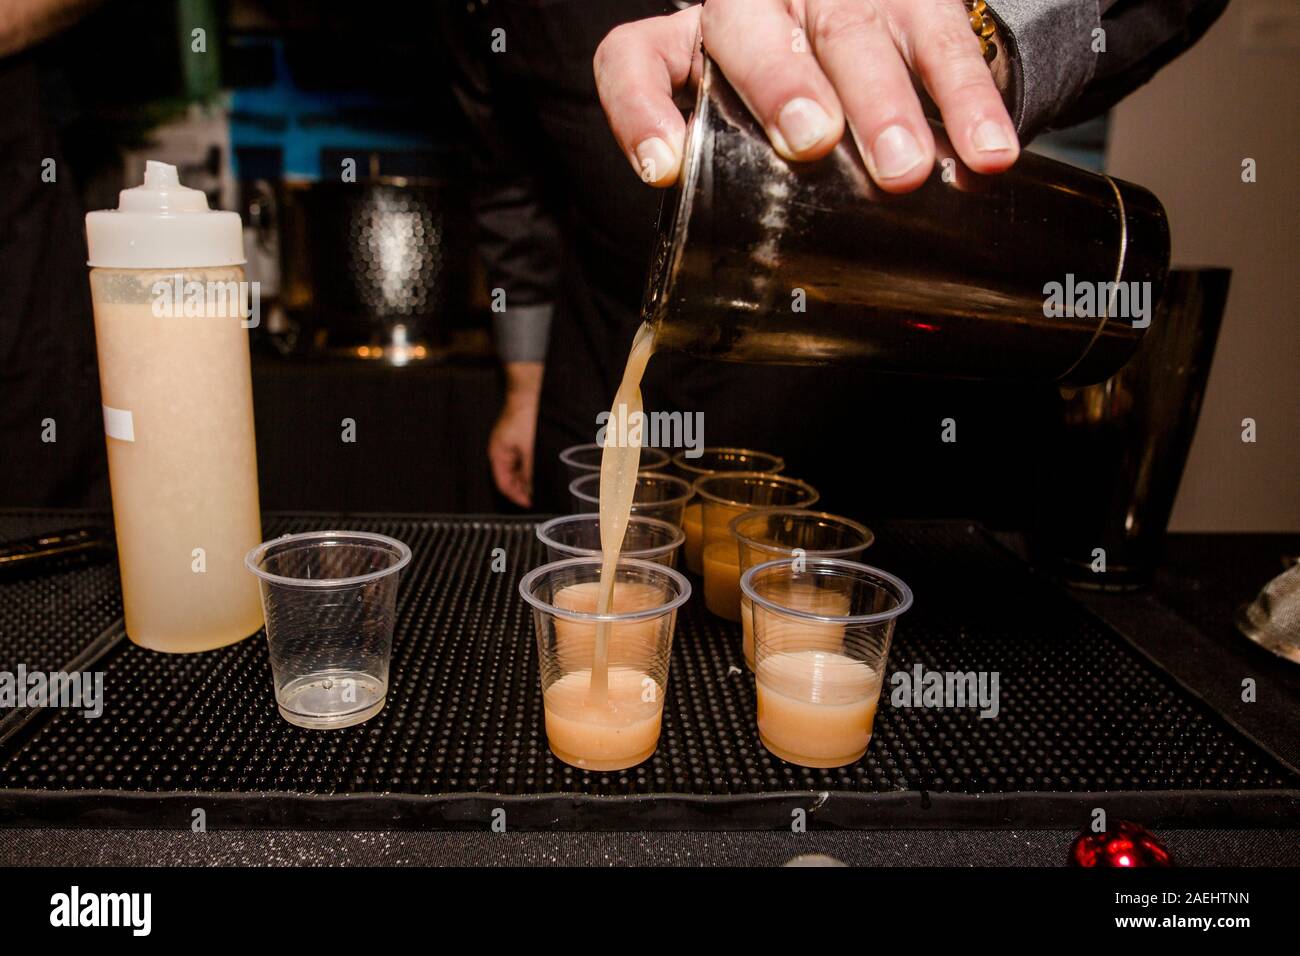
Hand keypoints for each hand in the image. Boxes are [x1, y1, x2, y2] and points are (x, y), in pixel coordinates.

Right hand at [488, 362, 542, 507]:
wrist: (531, 391)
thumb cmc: (526, 416)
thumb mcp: (530, 449)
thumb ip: (531, 471)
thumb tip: (534, 489)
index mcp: (497, 454)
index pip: (504, 485)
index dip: (518, 497)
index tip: (532, 504)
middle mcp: (502, 451)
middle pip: (512, 478)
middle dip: (526, 488)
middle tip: (542, 496)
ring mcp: (512, 445)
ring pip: (521, 469)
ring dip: (532, 477)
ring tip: (547, 483)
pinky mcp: (521, 439)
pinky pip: (526, 459)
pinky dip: (535, 466)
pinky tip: (547, 468)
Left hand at [594, 0, 1018, 192]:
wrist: (873, 49)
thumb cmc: (784, 121)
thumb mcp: (742, 145)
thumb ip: (732, 189)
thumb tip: (730, 301)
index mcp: (689, 47)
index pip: (635, 61)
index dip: (640, 110)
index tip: (662, 169)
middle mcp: (754, 3)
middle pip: (750, 29)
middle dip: (782, 84)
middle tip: (810, 142)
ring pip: (852, 30)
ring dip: (883, 101)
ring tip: (905, 170)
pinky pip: (944, 42)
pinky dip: (968, 101)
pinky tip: (988, 152)